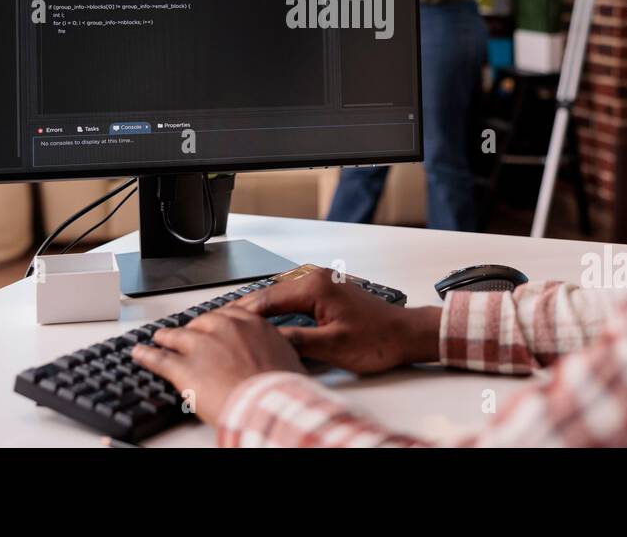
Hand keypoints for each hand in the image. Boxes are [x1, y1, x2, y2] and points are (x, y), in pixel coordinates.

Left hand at [132, 307, 305, 424]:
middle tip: (186, 336)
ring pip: (176, 337)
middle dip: (191, 330)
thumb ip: (271, 349)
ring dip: (165, 338)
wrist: (270, 403)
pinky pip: (159, 359)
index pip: (226, 315)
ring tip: (157, 339)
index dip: (214, 323)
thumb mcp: (285, 358)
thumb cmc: (281, 386)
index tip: (210, 326)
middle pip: (199, 323)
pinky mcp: (184, 368)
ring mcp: (201, 346)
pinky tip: (139, 354)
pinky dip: (147, 356)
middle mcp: (223, 329)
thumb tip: (273, 356)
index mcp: (250, 324)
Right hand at [232, 269, 442, 374]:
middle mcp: (317, 279)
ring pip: (280, 295)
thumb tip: (267, 341)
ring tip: (237, 323)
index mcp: (316, 287)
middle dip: (246, 309)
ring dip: (260, 308)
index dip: (243, 314)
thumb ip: (297, 341)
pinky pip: (293, 298)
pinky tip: (266, 320)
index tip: (223, 323)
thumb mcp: (332, 346)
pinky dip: (276, 308)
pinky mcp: (327, 291)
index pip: (268, 300)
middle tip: (221, 322)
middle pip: (270, 294)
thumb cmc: (377, 339)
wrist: (405, 334)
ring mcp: (322, 283)